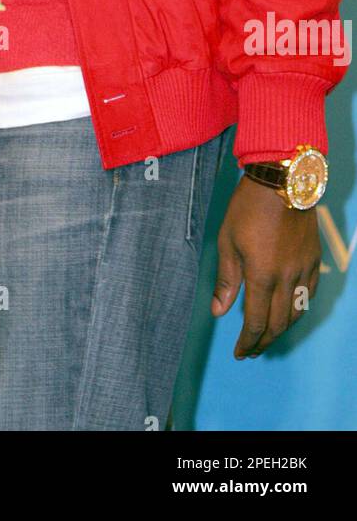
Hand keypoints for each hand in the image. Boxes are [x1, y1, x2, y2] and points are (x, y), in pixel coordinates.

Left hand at [212, 174, 321, 357]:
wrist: (282, 180)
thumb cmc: (248, 207)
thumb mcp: (228, 241)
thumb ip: (226, 279)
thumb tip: (219, 312)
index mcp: (262, 275)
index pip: (256, 321)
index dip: (247, 341)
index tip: (239, 352)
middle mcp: (287, 278)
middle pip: (278, 324)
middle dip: (263, 341)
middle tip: (252, 350)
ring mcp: (304, 269)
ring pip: (296, 313)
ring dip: (281, 329)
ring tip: (267, 335)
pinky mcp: (314, 260)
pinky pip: (309, 295)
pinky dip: (298, 310)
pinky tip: (288, 311)